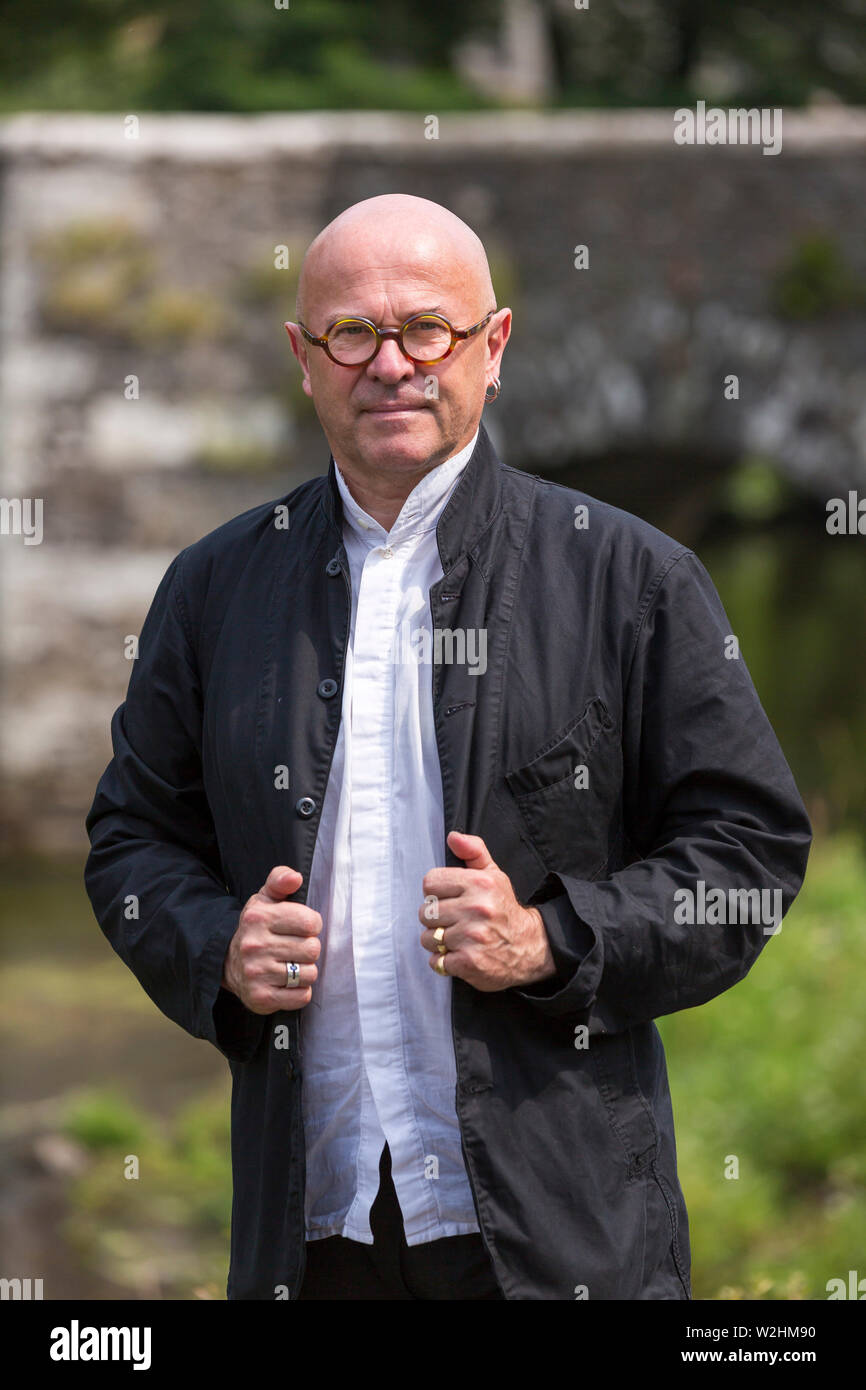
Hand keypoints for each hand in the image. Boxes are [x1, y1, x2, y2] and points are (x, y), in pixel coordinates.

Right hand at [222, 865, 321, 1013]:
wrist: (227, 963)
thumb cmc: (257, 928)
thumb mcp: (265, 899)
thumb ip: (280, 880)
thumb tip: (295, 877)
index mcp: (259, 917)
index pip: (310, 922)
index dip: (310, 926)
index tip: (299, 929)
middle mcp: (255, 945)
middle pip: (312, 949)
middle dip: (308, 950)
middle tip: (293, 949)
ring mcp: (256, 973)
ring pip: (309, 974)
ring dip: (304, 972)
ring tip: (289, 966)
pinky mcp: (261, 998)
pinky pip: (302, 997)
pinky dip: (299, 992)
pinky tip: (286, 983)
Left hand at [418, 830, 556, 991]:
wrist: (529, 946)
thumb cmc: (504, 908)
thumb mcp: (493, 874)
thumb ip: (473, 851)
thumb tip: (453, 837)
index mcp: (479, 884)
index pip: (430, 883)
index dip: (437, 893)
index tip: (450, 899)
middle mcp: (476, 909)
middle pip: (425, 912)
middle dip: (436, 919)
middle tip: (455, 921)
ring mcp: (472, 937)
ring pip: (428, 938)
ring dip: (438, 942)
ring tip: (457, 938)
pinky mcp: (470, 962)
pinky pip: (436, 961)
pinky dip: (444, 961)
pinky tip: (460, 954)